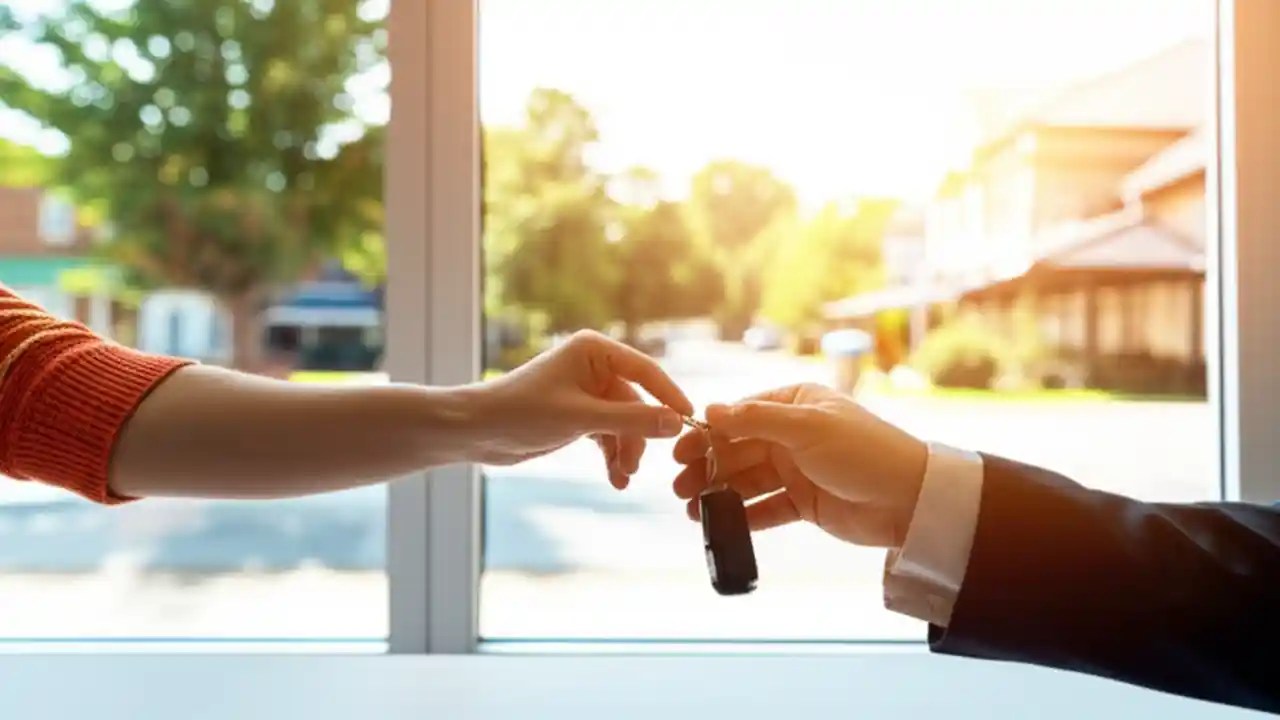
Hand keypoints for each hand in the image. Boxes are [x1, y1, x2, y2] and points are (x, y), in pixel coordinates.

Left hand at [472, 330, 691, 485]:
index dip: (669, 396)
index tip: (690, 422)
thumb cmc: (522, 412)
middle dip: (637, 437)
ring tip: (621, 476)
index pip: (646, 370)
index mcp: (594, 350)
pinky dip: (612, 455)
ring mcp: (586, 391)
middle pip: (636, 403)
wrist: (477, 430)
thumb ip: (630, 421)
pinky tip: (614, 478)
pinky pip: (608, 434)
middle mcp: (593, 366)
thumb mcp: (581, 418)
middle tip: (635, 466)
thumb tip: (675, 423)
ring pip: (624, 423)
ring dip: (625, 450)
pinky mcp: (578, 414)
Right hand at [671, 383, 926, 546]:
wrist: (911, 500)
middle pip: (738, 450)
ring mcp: (798, 469)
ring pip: (747, 480)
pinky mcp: (804, 502)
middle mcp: (793, 434)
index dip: (708, 433)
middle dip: (708, 467)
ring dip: (719, 493)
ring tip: (691, 510)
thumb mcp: (807, 427)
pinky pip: (766, 507)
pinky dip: (743, 515)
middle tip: (679, 486)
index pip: (740, 415)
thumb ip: (755, 420)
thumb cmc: (863, 452)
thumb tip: (709, 410)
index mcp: (796, 403)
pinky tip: (720, 524)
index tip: (680, 450)